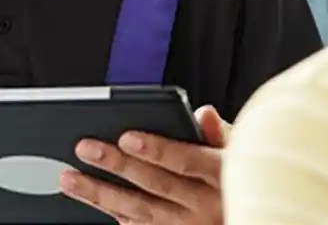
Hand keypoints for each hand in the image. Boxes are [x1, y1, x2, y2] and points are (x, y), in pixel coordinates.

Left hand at [61, 105, 231, 223]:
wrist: (257, 216)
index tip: (126, 137)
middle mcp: (206, 204)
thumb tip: (203, 112)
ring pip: (140, 210)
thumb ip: (218, 132)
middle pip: (155, 184)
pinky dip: (117, 216)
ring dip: (102, 195)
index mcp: (223, 174)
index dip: (156, 149)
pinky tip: (94, 204)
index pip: (187, 160)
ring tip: (70, 179)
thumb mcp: (242, 152)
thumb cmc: (242, 178)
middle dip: (117, 166)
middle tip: (84, 148)